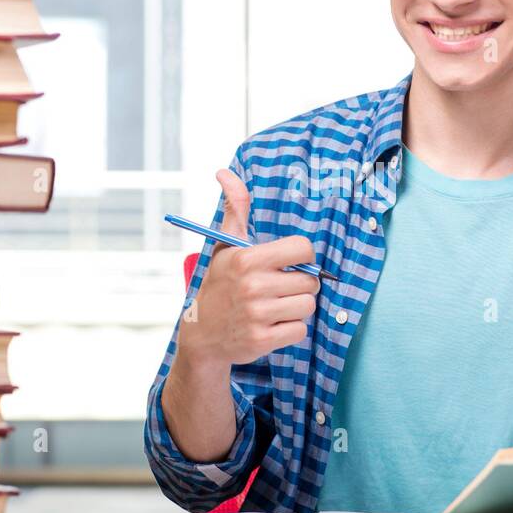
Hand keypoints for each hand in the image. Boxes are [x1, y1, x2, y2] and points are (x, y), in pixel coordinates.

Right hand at [176, 168, 319, 366]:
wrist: (202, 334)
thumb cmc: (220, 284)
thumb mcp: (226, 246)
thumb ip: (236, 209)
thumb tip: (225, 172)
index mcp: (247, 258)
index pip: (304, 248)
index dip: (302, 256)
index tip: (288, 262)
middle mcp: (253, 286)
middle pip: (310, 280)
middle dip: (298, 284)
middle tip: (277, 288)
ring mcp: (258, 315)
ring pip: (308, 305)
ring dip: (295, 307)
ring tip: (273, 306)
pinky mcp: (263, 340)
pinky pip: (300, 330)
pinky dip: (290, 329)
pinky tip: (271, 325)